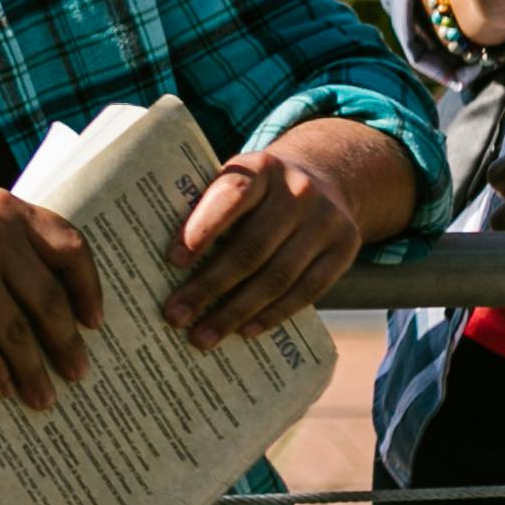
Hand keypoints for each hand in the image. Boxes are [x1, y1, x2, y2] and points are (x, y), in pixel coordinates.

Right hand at [0, 175, 101, 409]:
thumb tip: (38, 294)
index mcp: (4, 207)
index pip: (70, 247)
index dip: (89, 289)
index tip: (94, 321)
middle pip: (48, 299)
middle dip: (66, 343)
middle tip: (77, 372)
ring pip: (16, 331)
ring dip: (34, 371)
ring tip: (43, 396)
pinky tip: (1, 388)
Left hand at [165, 141, 369, 342]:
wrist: (325, 178)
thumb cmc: (259, 191)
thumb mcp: (237, 180)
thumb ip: (208, 208)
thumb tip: (159, 262)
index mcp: (260, 167)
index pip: (230, 197)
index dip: (201, 229)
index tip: (172, 262)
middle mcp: (297, 190)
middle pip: (250, 249)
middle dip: (209, 287)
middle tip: (175, 316)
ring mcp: (326, 220)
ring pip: (278, 276)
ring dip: (236, 312)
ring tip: (203, 336)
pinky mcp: (345, 248)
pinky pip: (307, 290)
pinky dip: (273, 314)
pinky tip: (245, 330)